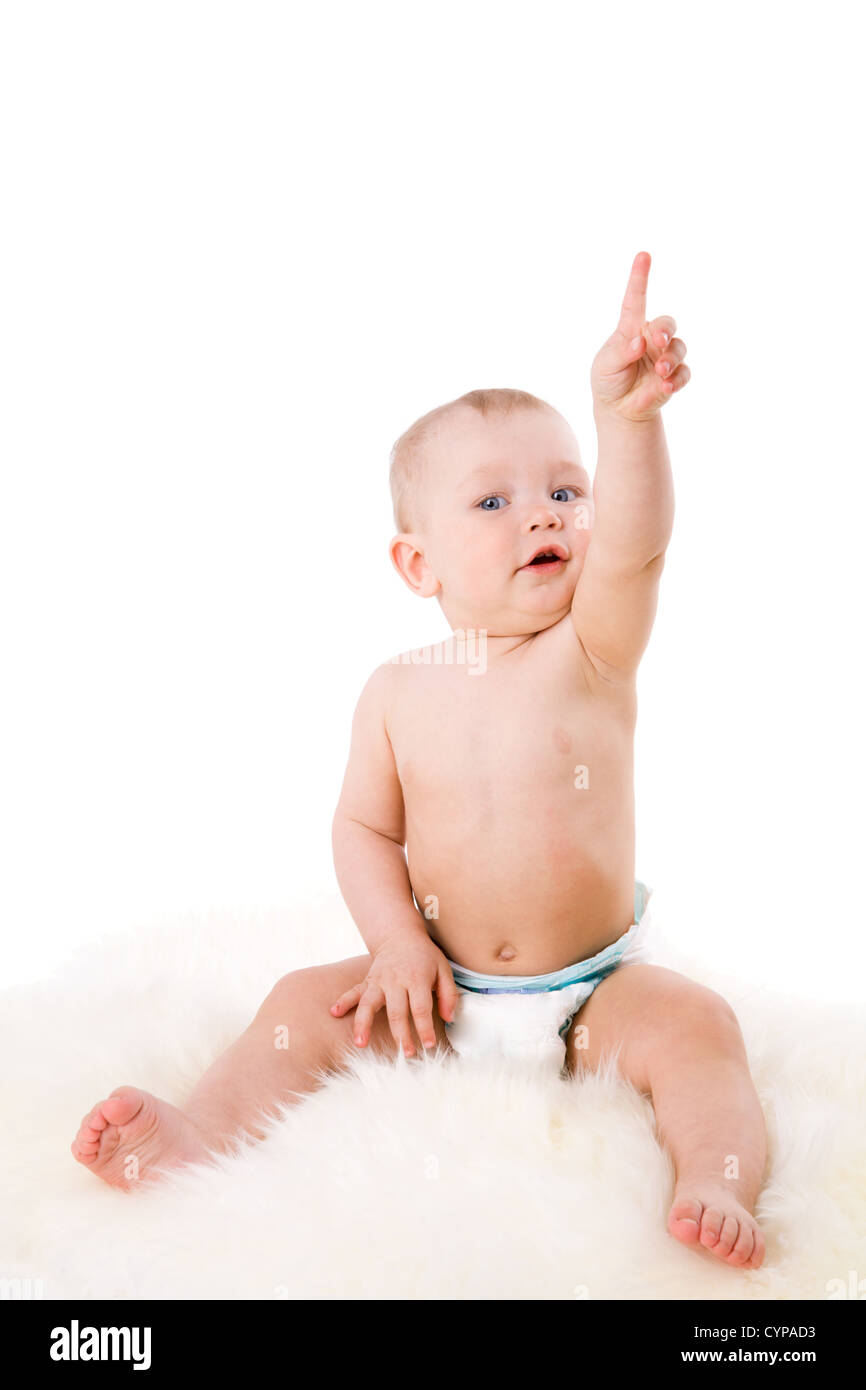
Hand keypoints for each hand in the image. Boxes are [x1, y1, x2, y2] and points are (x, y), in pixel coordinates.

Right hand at [329, 931, 458, 1055]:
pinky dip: (343, 1001)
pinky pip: (353, 992)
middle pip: (396, 1011)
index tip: (428, 1045)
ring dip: (363, 1024)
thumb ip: (448, 994)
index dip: (424, 1028)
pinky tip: (334, 1013)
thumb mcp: (444, 969)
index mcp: (417, 978)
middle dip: (400, 1035)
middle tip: (405, 1054)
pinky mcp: (367, 981)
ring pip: (369, 1003)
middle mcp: (396, 980)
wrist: (401, 935)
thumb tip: (449, 1018)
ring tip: (360, 1043)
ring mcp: (379, 981)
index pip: (420, 1007)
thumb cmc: (425, 956)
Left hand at [590, 250, 690, 422]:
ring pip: (679, 348)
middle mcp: (652, 338)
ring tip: (660, 371)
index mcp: (632, 328)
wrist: (617, 408)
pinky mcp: (674, 377)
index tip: (643, 256)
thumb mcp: (605, 365)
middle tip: (658, 340)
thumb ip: (620, 352)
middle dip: (665, 329)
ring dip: (671, 358)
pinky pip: (684, 373)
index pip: (635, 300)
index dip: (639, 278)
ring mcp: (665, 357)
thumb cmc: (608, 379)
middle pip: (667, 323)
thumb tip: (640, 342)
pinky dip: (676, 379)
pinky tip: (665, 386)